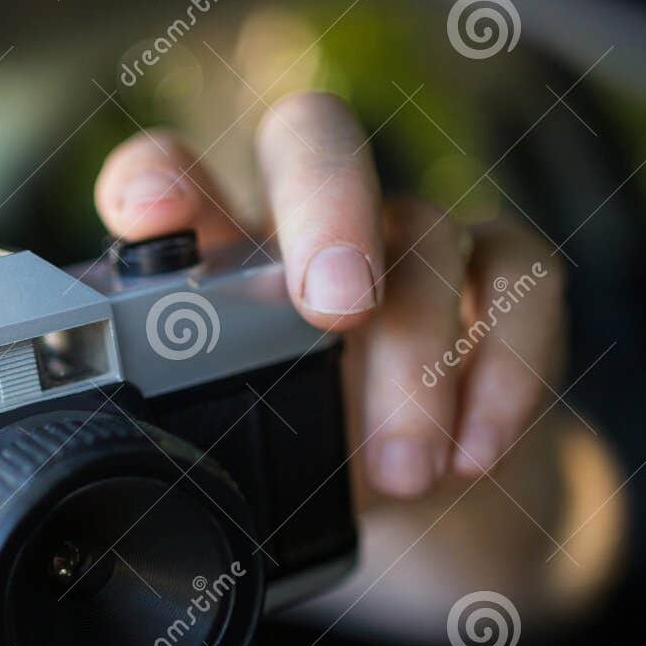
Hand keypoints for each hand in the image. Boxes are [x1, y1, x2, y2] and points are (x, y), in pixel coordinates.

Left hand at [93, 92, 564, 506]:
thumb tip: (124, 489)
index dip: (155, 175)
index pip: (172, 176)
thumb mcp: (246, 465)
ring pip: (425, 233)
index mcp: (222, 262)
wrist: (436, 508)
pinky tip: (473, 453)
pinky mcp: (500, 277)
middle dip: (327, 207)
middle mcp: (310, 229)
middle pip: (312, 137)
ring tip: (402, 473)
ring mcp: (410, 242)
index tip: (146, 214)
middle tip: (334, 310)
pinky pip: (521, 279)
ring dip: (418, 363)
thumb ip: (200, 446)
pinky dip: (505, 369)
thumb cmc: (317, 469)